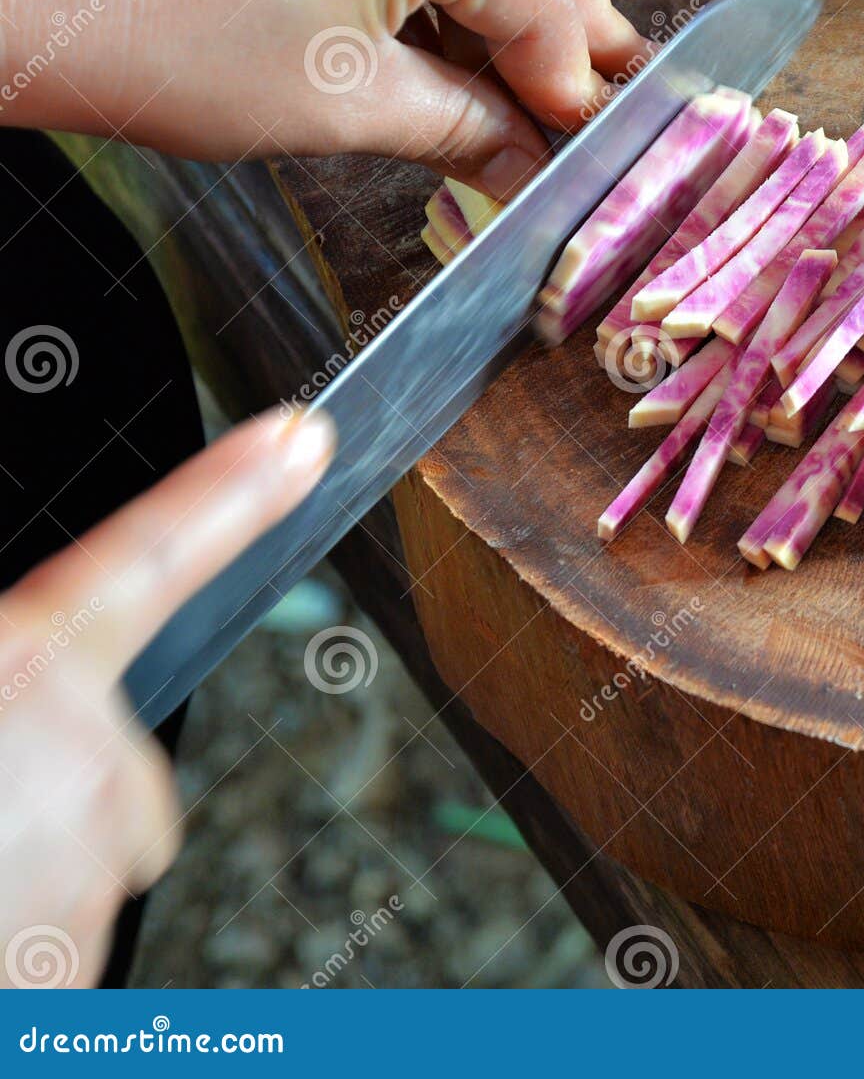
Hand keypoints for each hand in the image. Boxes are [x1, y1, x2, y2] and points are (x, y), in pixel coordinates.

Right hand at [0, 409, 333, 986]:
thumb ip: (16, 651)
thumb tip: (27, 655)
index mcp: (27, 662)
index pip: (153, 550)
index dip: (232, 491)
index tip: (299, 441)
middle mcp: (82, 751)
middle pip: (117, 756)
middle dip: (53, 778)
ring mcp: (89, 862)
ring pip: (87, 852)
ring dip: (24, 864)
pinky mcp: (80, 957)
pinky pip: (68, 936)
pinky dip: (21, 937)